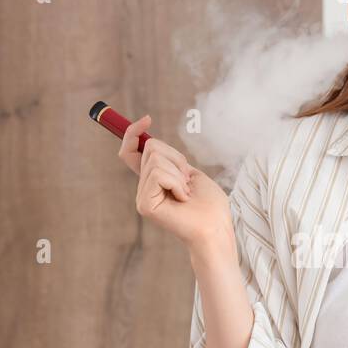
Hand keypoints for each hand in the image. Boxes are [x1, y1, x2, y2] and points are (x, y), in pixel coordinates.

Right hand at [118, 114, 233, 252]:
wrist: (216, 228)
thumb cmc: (209, 204)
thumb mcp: (189, 172)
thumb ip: (169, 159)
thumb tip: (148, 139)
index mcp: (153, 180)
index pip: (131, 151)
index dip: (133, 133)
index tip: (146, 119)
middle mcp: (144, 187)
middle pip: (151, 147)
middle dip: (176, 157)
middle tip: (188, 181)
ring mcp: (142, 196)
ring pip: (155, 159)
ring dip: (178, 172)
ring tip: (186, 192)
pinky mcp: (145, 204)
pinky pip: (159, 174)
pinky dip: (177, 181)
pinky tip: (183, 198)